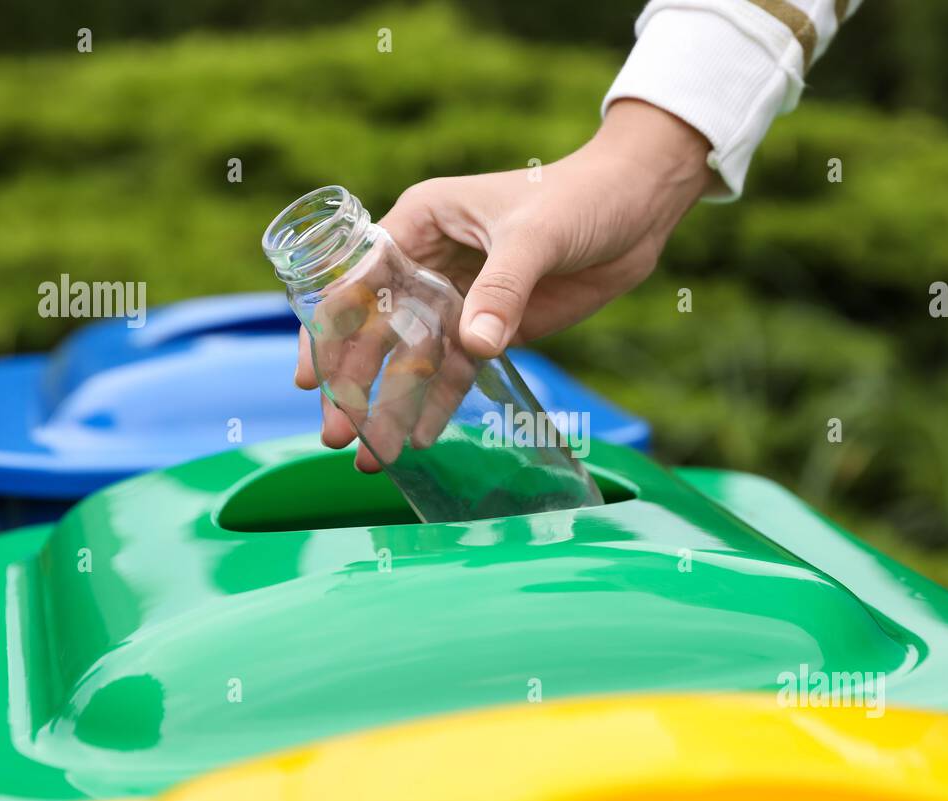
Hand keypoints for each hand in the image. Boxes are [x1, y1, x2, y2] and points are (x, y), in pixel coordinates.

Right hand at [296, 98, 712, 469]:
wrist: (636, 208)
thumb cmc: (580, 197)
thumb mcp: (537, 236)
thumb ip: (503, 289)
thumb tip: (473, 345)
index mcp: (419, 223)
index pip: (355, 281)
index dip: (328, 331)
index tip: (310, 379)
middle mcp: (427, 263)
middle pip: (375, 331)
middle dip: (353, 385)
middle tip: (337, 435)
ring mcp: (458, 299)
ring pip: (412, 360)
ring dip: (391, 407)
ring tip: (372, 457)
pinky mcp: (492, 328)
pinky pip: (456, 373)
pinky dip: (437, 406)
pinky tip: (417, 440)